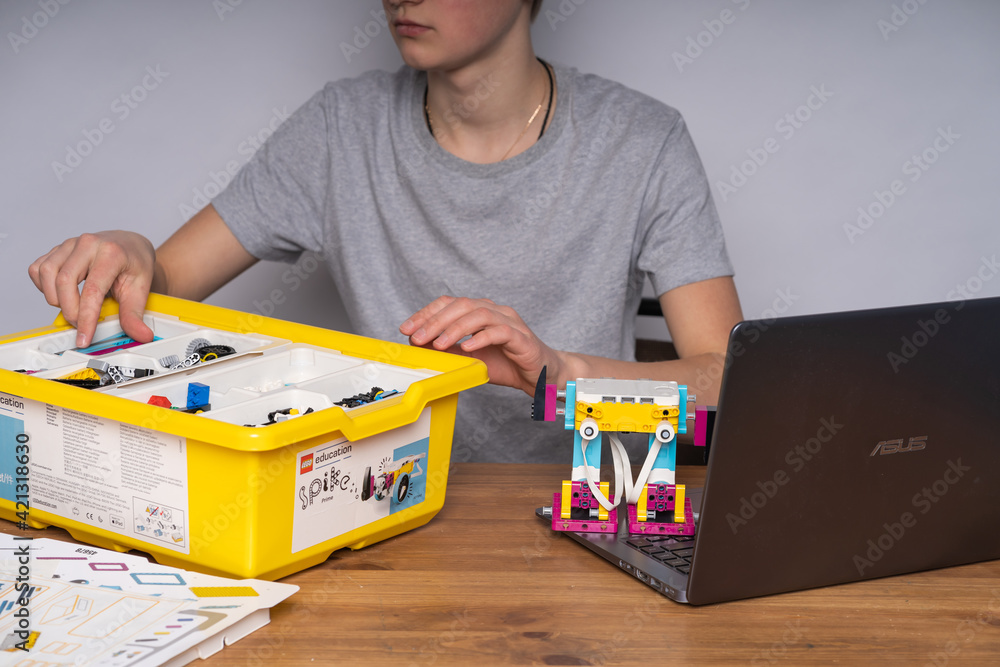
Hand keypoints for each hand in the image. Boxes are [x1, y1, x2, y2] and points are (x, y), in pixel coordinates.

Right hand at [28, 231, 156, 348]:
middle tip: (81, 324)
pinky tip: (60, 293)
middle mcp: (88, 244)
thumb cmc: (134, 264)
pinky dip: (43, 286)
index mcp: (112, 253)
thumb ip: (135, 314)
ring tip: (72, 307)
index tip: (84, 337)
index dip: (86, 318)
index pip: (92, 290)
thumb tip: (141, 335)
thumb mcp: (141, 289)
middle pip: (64, 281)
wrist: (130, 245)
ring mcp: (70, 244)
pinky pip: (38, 269)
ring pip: (46, 273)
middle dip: (70, 310)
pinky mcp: (57, 249)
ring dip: (54, 298)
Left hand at [400, 296, 570, 394]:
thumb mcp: (469, 358)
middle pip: (462, 305)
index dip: (426, 313)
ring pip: (479, 314)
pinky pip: (500, 332)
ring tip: (439, 344)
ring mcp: (510, 322)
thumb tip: (420, 345)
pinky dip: (481, 338)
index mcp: (480, 311)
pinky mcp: (522, 337)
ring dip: (455, 329)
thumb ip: (449, 349)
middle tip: (417, 337)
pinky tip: (467, 347)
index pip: (449, 303)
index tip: (406, 329)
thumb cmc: (505, 364)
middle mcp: (495, 311)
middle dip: (435, 321)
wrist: (539, 377)